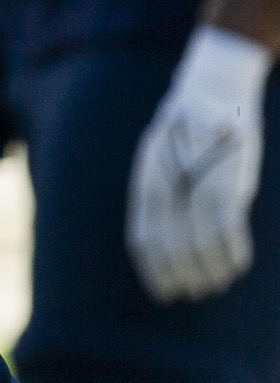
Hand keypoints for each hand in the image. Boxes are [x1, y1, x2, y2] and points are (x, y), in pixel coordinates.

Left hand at [128, 25, 272, 301]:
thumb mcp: (161, 158)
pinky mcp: (231, 174)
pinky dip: (232, 250)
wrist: (213, 88)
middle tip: (191, 294)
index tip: (163, 292)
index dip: (154, 267)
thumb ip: (161, 196)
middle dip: (181, 273)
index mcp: (147, 176)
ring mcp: (200, 177)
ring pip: (201, 236)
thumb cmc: (185, 130)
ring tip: (215, 285)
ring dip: (209, 267)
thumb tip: (163, 244)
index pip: (145, 233)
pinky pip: (229, 223)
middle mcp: (168, 178)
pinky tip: (236, 266)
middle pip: (171, 239)